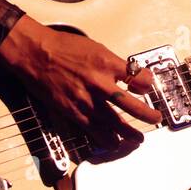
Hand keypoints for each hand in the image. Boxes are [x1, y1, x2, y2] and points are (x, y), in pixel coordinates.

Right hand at [0, 15, 162, 148]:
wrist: (36, 54)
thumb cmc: (62, 47)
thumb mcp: (95, 47)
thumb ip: (113, 63)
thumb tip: (127, 75)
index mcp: (107, 63)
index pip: (138, 77)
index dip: (147, 84)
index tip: (148, 88)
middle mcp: (99, 82)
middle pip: (131, 104)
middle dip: (146, 114)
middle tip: (155, 118)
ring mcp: (86, 99)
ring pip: (114, 122)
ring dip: (128, 133)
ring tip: (137, 139)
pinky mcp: (73, 111)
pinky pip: (93, 129)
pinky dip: (105, 138)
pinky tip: (112, 142)